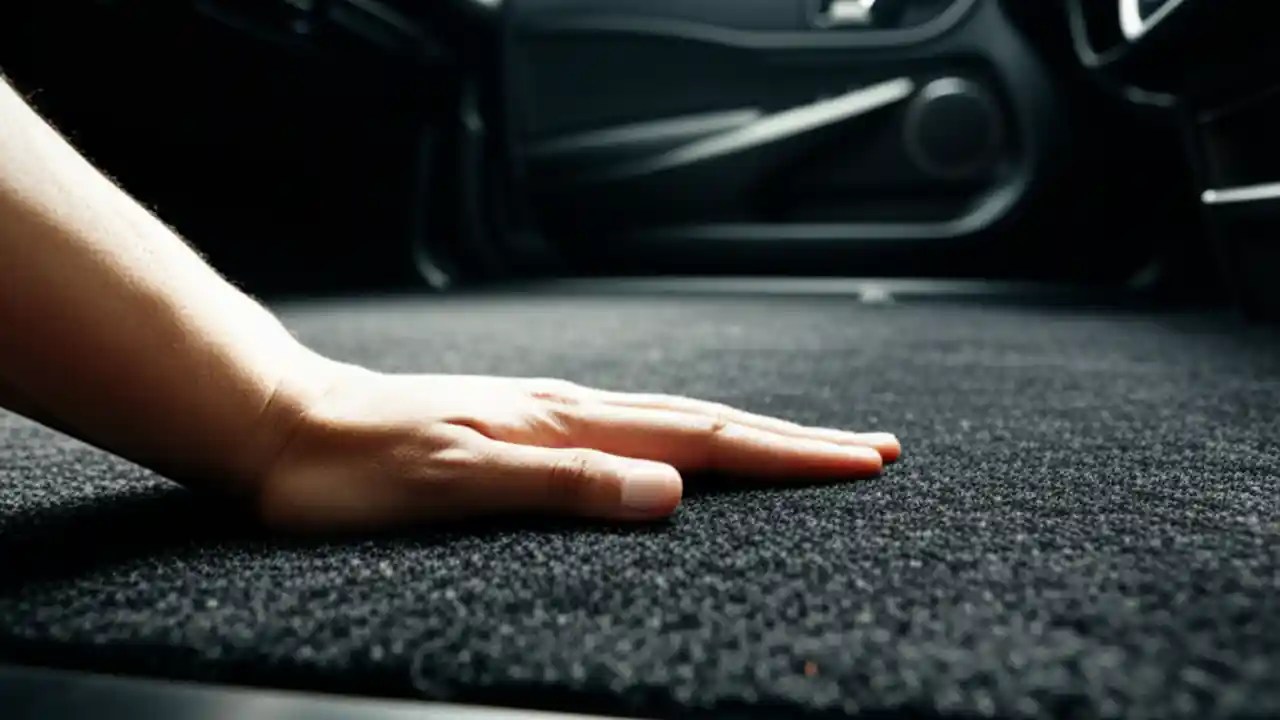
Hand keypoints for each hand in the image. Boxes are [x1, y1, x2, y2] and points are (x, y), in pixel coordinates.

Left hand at [256, 360, 900, 529]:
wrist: (283, 423)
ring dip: (751, 440)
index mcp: (565, 422)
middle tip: (870, 451)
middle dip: (795, 441)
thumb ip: (564, 484)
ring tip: (805, 450)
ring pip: (674, 425)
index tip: (864, 461)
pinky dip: (688, 446)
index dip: (790, 453)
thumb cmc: (354, 465)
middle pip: (707, 424)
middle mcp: (568, 411)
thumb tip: (671, 492)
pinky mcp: (523, 431)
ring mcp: (548, 417)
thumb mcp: (456, 483)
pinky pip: (632, 435)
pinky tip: (688, 458)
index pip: (704, 438)